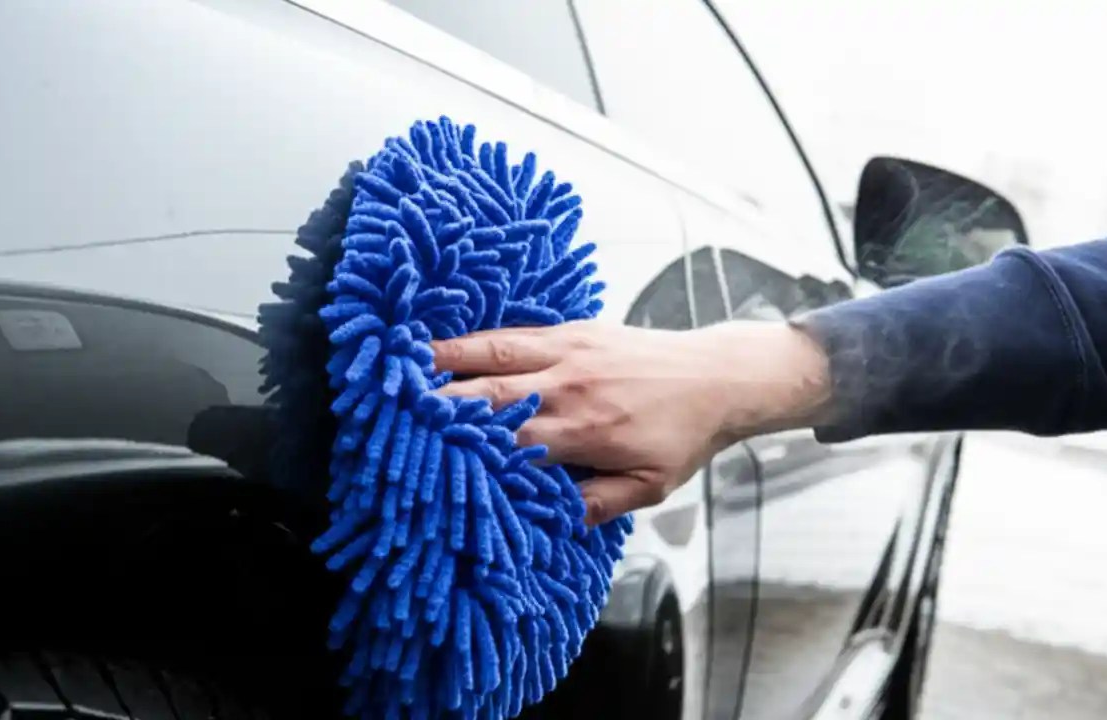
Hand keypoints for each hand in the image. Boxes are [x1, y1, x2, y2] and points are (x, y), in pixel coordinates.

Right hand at [431, 320, 830, 525]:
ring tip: (401, 361)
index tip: (423, 457)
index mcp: (582, 431)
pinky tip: (446, 339)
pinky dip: (476, 337)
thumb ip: (597, 504)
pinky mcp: (572, 331)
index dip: (465, 450)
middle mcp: (567, 387)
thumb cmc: (682, 434)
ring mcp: (567, 352)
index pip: (508, 443)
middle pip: (488, 394)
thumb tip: (550, 521)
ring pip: (494, 352)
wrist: (717, 375)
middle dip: (439, 402)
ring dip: (445, 358)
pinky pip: (515, 332)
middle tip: (390, 406)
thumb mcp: (648, 485)